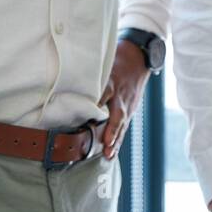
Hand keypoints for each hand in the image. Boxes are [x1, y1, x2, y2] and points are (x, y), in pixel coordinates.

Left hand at [98, 39, 151, 159]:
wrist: (140, 58)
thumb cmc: (120, 60)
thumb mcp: (106, 62)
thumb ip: (91, 76)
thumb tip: (71, 85)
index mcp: (113, 82)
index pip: (104, 95)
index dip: (97, 105)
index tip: (88, 118)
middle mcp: (121, 96)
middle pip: (117, 115)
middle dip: (112, 130)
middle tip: (106, 144)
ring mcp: (128, 104)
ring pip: (122, 124)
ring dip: (115, 140)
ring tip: (108, 154)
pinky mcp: (130, 110)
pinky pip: (124, 126)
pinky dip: (118, 139)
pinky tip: (111, 152)